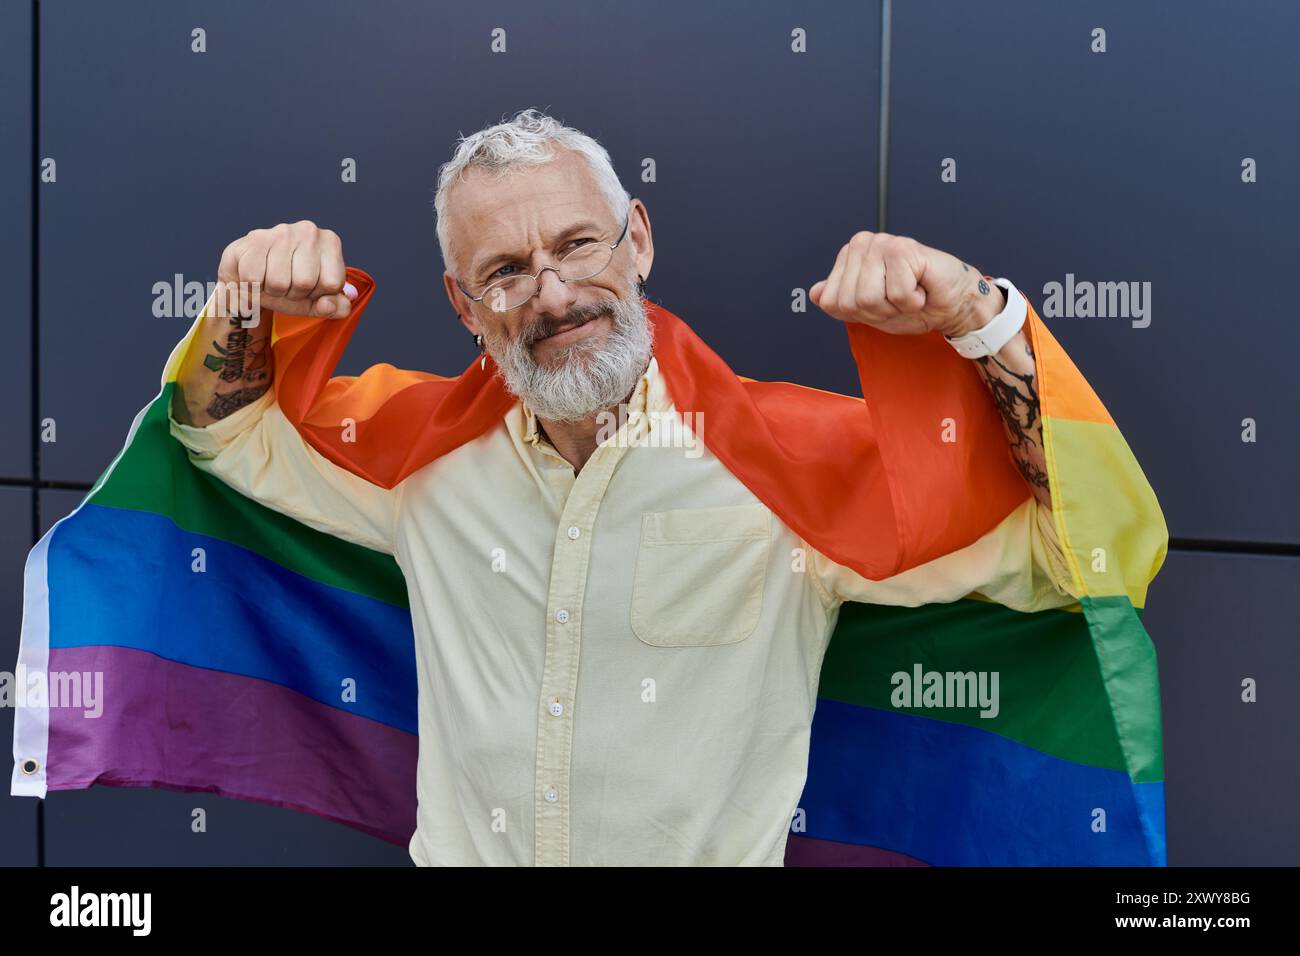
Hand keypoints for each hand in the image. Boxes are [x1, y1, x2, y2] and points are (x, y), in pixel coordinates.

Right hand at [217, 220, 354, 318]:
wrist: (250, 276)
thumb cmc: (289, 286)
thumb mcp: (316, 301)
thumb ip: (335, 307)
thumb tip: (329, 305)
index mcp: (330, 242)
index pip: (333, 284)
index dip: (318, 294)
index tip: (310, 287)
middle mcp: (309, 231)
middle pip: (305, 282)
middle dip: (294, 293)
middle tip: (287, 284)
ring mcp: (281, 232)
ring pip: (279, 283)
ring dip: (273, 291)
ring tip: (271, 278)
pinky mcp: (255, 238)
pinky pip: (254, 279)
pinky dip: (254, 286)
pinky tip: (257, 274)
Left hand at [809, 231, 999, 337]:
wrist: (951, 303)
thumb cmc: (913, 304)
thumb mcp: (868, 310)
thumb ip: (840, 300)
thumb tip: (814, 293)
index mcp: (849, 256)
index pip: (830, 302)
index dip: (857, 314)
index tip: (881, 304)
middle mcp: (862, 244)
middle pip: (849, 302)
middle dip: (876, 312)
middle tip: (898, 300)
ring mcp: (881, 243)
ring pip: (868, 298)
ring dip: (894, 307)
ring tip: (909, 294)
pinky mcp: (902, 249)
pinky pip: (895, 294)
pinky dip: (911, 301)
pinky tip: (920, 288)